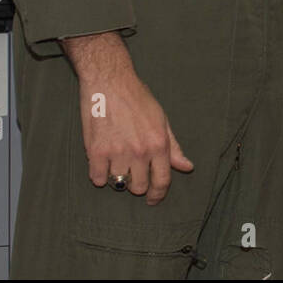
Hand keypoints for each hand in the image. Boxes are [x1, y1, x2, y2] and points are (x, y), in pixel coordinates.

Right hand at [62, 31, 192, 203]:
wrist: (110, 82)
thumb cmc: (138, 98)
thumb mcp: (162, 120)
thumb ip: (173, 147)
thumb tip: (186, 167)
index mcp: (158, 144)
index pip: (162, 181)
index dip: (158, 195)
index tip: (153, 200)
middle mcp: (139, 151)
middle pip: (139, 187)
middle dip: (137, 185)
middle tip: (133, 173)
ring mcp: (117, 152)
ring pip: (118, 184)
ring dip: (117, 177)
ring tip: (117, 162)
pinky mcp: (96, 151)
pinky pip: (96, 178)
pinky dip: (99, 174)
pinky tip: (102, 163)